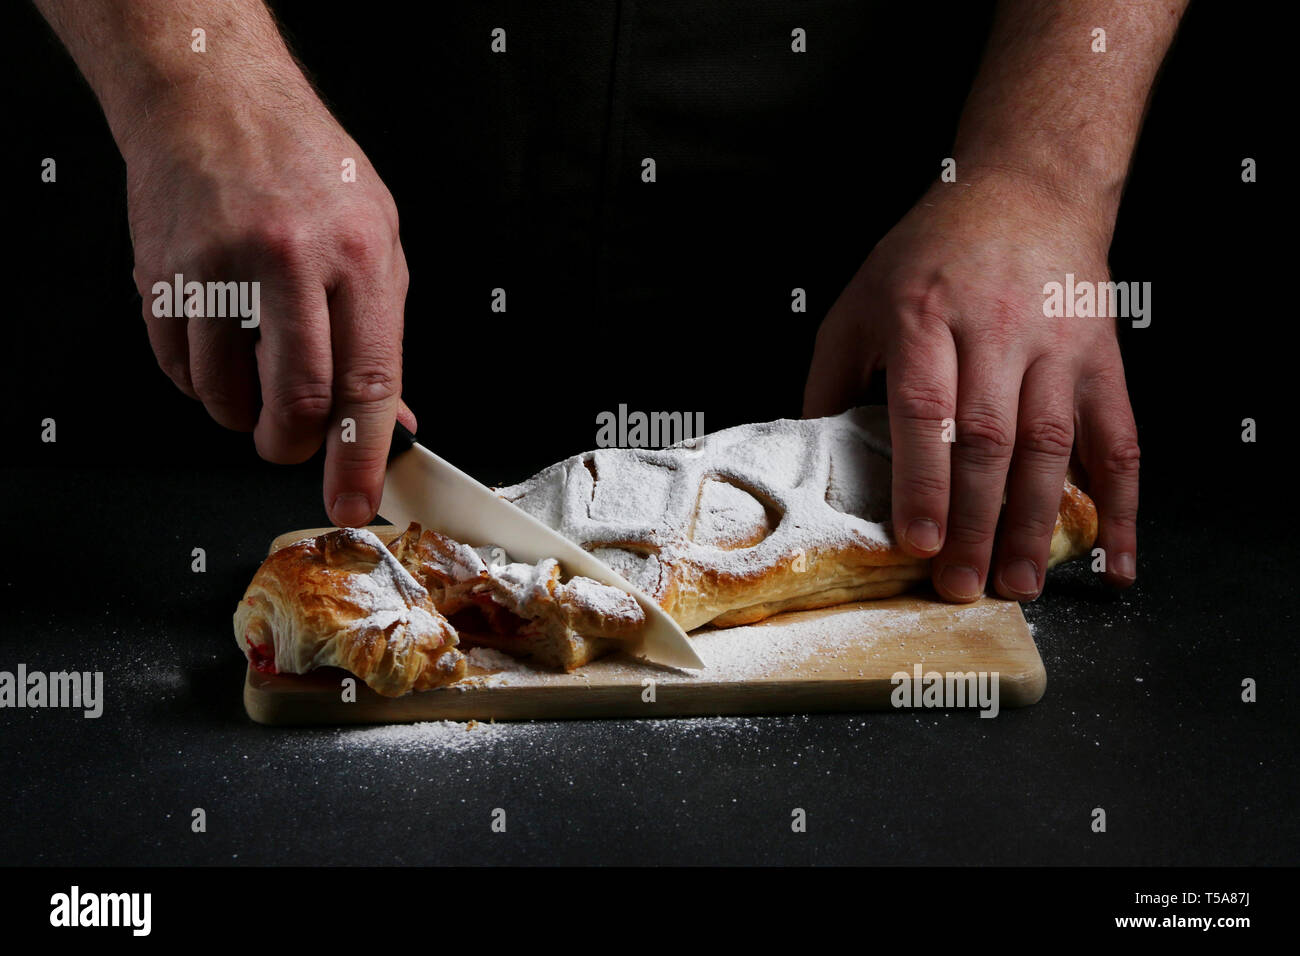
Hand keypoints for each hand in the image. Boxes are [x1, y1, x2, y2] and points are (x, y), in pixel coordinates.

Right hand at [123, 87, 413, 527]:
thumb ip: (383, 332)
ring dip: (244, 415)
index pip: (368, 382)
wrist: (212, 101)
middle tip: (295, 442)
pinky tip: (219, 342)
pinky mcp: (163, 277)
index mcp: (359, 256)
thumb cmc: (306, 167)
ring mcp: (219, 268)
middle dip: (295, 448)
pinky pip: (179, 372)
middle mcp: (291, 262)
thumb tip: (392, 420)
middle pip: (296, 403)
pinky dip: (202, 381)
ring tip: (256, 372)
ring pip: (227, 399)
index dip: (361, 458)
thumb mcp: (378, 237)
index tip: (354, 503)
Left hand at [804, 169, 1138, 600]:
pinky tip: (1116, 560)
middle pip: (989, 438)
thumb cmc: (931, 253)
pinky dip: (1122, 506)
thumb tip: (810, 460)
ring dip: (1036, 524)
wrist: (1027, 189)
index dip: (923, 479)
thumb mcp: (861, 299)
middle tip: (963, 586)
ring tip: (1019, 584)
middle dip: (976, 522)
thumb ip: (832, 378)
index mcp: (924, 314)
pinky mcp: (1103, 358)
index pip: (925, 408)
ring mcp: (1057, 343)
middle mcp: (996, 328)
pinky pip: (1120, 439)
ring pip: (1052, 445)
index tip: (918, 542)